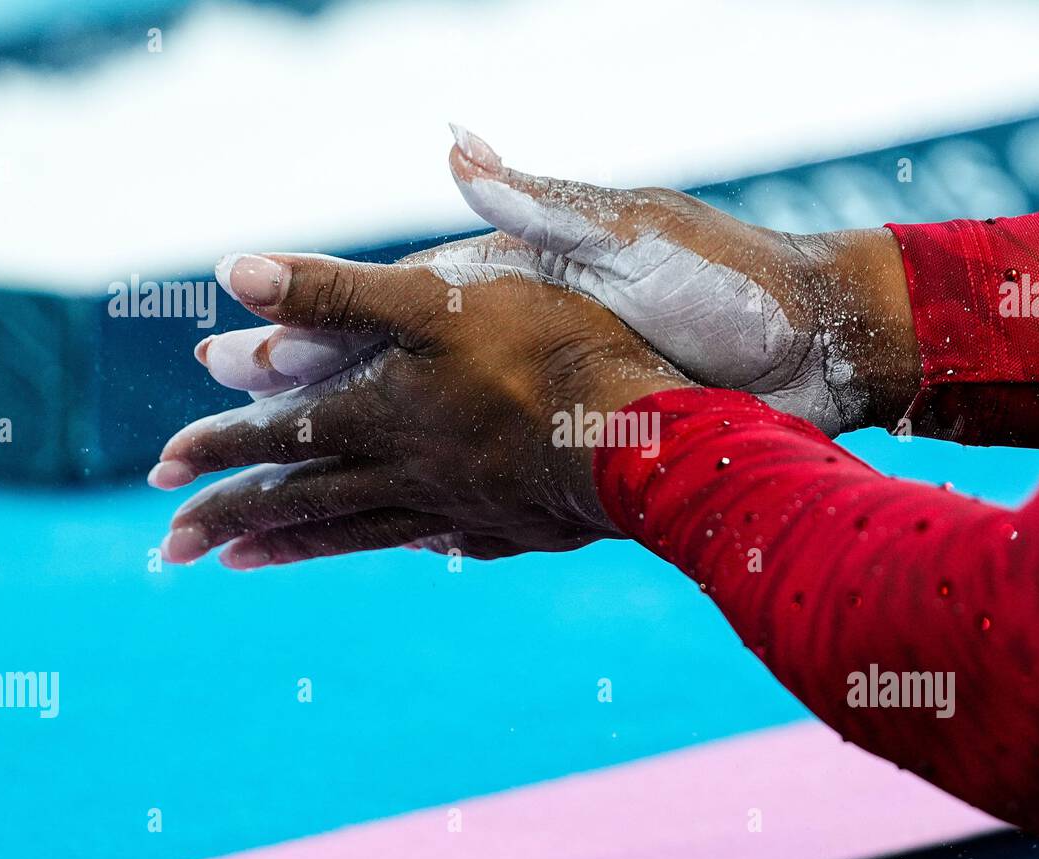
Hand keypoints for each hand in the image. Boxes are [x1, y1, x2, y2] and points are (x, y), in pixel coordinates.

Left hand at [151, 253, 689, 567]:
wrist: (637, 437)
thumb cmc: (543, 356)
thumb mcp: (432, 300)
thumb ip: (333, 292)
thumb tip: (232, 272)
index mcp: (380, 414)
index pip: (277, 437)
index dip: (216, 449)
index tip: (159, 471)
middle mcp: (403, 470)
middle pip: (300, 499)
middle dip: (230, 516)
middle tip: (172, 546)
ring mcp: (451, 505)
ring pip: (352, 530)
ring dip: (289, 545)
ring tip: (238, 562)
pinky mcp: (503, 523)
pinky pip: (430, 540)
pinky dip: (393, 544)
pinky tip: (399, 547)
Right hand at [200, 128, 919, 433]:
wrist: (821, 346)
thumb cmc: (734, 285)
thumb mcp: (636, 236)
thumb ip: (541, 204)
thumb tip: (450, 148)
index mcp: (517, 282)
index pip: (387, 308)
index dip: (306, 333)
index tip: (227, 357)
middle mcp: (518, 341)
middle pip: (388, 377)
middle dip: (303, 403)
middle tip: (217, 426)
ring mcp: (549, 393)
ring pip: (429, 438)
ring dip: (356, 469)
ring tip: (283, 496)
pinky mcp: (589, 438)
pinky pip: (493, 477)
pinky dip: (442, 500)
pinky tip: (404, 529)